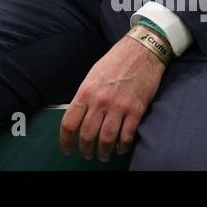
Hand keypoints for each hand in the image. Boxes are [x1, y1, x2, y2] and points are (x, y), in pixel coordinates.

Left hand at [59, 34, 165, 161]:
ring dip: (104, 152)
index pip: (69, 123)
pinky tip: (120, 148)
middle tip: (87, 154)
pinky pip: (127, 136)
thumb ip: (85, 97)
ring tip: (103, 156)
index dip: (66, 141)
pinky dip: (122, 146)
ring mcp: (119, 107)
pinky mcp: (136, 110)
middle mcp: (100, 101)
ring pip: (107, 139)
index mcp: (85, 92)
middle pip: (87, 135)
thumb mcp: (92, 76)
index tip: (67, 149)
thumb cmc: (115, 62)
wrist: (141, 51)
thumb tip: (79, 118)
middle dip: (85, 150)